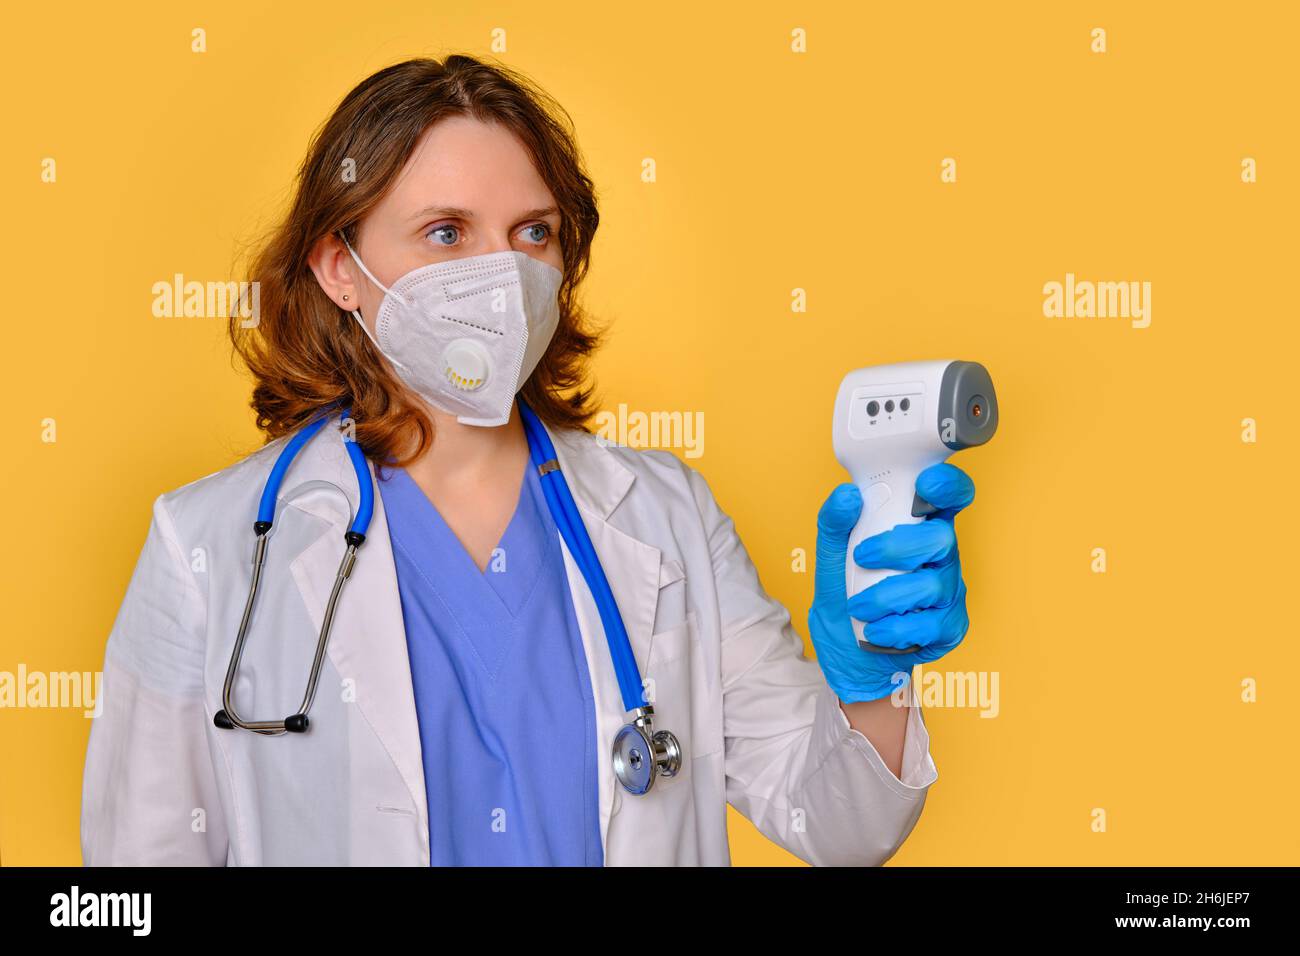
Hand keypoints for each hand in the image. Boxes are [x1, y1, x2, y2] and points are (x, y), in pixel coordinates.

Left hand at [808, 463, 974, 702]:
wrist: (848, 653)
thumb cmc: (846, 596)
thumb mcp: (830, 560)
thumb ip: (834, 525)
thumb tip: (846, 496)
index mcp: (919, 527)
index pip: (949, 497)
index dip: (947, 486)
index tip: (925, 483)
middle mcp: (940, 555)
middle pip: (942, 537)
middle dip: (899, 546)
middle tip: (863, 556)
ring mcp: (948, 591)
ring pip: (933, 584)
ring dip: (887, 596)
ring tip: (858, 607)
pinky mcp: (950, 626)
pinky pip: (933, 624)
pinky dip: (897, 628)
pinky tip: (876, 631)